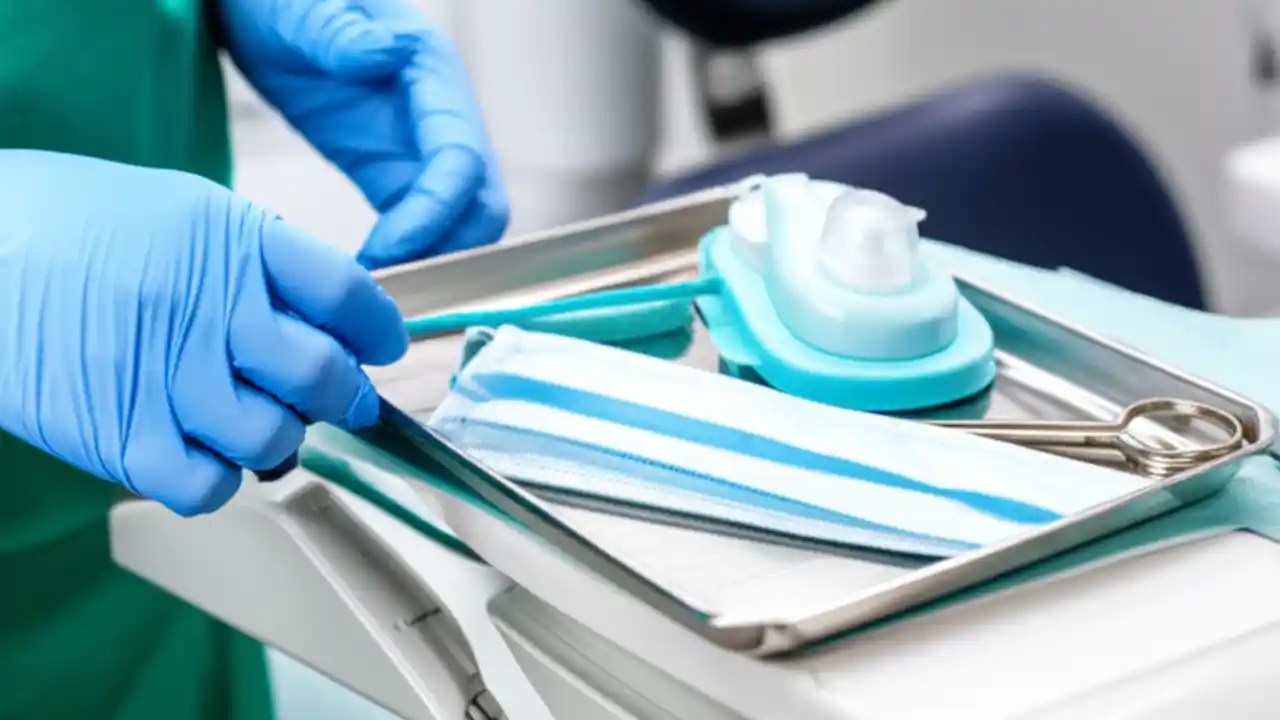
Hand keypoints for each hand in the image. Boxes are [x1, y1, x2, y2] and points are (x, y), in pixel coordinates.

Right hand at [0, 150, 407, 515]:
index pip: (345, 291)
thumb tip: (332, 326)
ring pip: (273, 440)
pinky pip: (207, 486)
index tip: (382, 346)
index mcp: (233, 240)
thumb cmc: (74, 226)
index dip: (378, 328)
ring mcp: (167, 374)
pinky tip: (199, 451)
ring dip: (276, 439)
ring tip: (248, 420)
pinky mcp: (119, 435)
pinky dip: (215, 478)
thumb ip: (259, 262)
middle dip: (344, 396)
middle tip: (339, 399)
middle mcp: (211, 306)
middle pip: (321, 375)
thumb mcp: (181, 212)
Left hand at [219, 0, 508, 268]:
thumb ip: (340, 33)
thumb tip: (387, 56)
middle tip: (384, 288)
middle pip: (482, 206)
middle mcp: (441, 118)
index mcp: (431, 74)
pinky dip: (405, 258)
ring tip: (366, 290)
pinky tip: (359, 274)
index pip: (461, 162)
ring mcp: (421, 149)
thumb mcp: (302, 7)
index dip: (433, 216)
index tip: (385, 252)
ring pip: (461, 226)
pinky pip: (422, 228)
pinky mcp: (394, 172)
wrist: (263, 5)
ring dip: (428, 262)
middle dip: (447, 252)